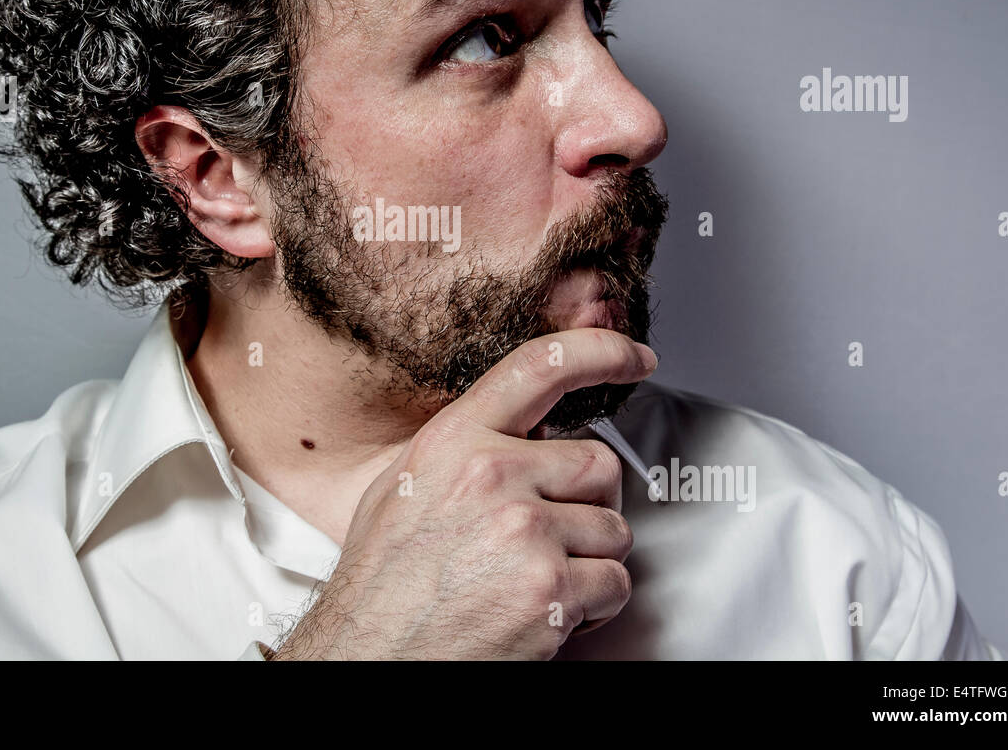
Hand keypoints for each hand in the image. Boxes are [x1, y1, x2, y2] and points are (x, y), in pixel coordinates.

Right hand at [270, 328, 656, 659]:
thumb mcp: (402, 489)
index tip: (635, 356)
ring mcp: (525, 529)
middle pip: (598, 463)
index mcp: (454, 439)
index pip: (541, 366)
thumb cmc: (382, 584)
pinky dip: (595, 607)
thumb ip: (462, 452)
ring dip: (590, 561)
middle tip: (553, 537)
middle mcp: (491, 473)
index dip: (602, 351)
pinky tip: (548, 613)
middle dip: (588, 503)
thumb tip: (517, 435)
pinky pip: (615, 582)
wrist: (372, 656)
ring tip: (537, 581)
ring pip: (613, 528)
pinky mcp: (552, 587)